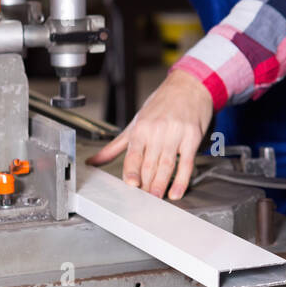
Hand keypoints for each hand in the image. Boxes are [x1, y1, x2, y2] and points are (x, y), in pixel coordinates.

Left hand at [88, 69, 213, 199]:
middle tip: (144, 201)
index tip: (131, 186)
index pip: (133, 156)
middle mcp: (157, 131)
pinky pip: (187, 163)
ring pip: (167, 165)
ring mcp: (176, 134)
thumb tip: (93, 162)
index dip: (132, 172)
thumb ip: (115, 146)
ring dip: (161, 185)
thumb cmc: (162, 103)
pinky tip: (176, 191)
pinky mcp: (192, 137)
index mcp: (141, 129)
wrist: (189, 85)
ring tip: (157, 199)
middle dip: (147, 185)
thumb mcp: (136, 122)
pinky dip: (182, 180)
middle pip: (150, 164)